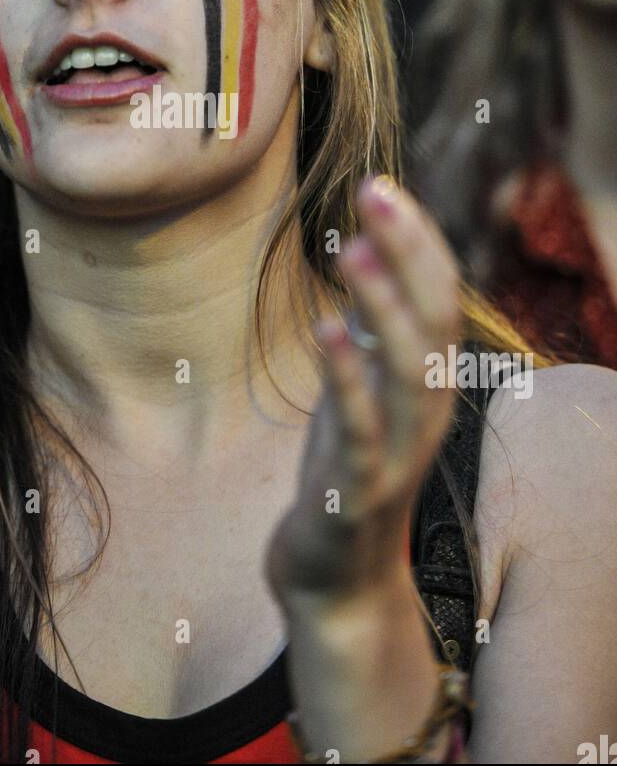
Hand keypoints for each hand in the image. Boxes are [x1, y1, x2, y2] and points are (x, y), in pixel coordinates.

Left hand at [265, 175, 462, 609]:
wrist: (334, 579)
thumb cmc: (346, 471)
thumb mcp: (362, 388)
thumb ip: (374, 329)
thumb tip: (373, 250)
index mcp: (428, 383)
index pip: (438, 297)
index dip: (416, 241)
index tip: (382, 185)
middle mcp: (426, 413)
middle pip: (435, 319)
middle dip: (409, 252)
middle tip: (375, 190)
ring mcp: (398, 453)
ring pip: (409, 368)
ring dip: (383, 301)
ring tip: (351, 246)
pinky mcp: (359, 490)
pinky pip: (362, 427)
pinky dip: (348, 374)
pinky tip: (326, 325)